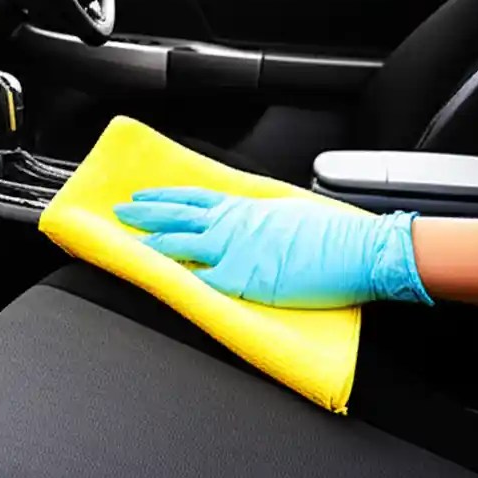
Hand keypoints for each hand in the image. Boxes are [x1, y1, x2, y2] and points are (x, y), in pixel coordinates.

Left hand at [113, 187, 431, 307]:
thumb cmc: (331, 233)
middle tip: (121, 212)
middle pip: (177, 216)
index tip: (143, 197)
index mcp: (244, 208)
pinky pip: (201, 280)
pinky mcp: (241, 278)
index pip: (193, 199)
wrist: (356, 249)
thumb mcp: (287, 212)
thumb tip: (250, 223)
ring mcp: (233, 250)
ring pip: (179, 243)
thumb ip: (259, 218)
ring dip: (152, 242)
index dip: (164, 198)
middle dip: (146, 214)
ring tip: (129, 241)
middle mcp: (232, 224)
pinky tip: (158, 278)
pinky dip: (179, 278)